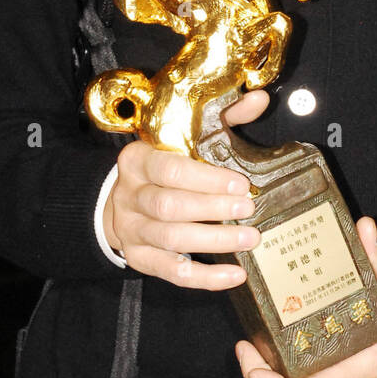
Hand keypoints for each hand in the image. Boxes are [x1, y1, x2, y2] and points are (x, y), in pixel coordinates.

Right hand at [102, 90, 267, 287]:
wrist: (117, 201)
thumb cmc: (162, 167)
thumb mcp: (184, 139)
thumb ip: (222, 119)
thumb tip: (259, 99)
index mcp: (138, 159)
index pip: (170, 168)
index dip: (207, 178)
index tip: (241, 183)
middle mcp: (130, 195)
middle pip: (170, 205)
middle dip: (213, 209)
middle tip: (248, 209)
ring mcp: (131, 230)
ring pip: (171, 238)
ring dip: (214, 241)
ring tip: (250, 239)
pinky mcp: (139, 259)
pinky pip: (172, 272)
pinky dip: (204, 278)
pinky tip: (234, 275)